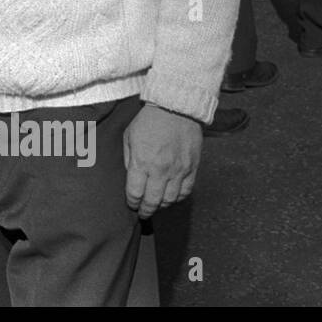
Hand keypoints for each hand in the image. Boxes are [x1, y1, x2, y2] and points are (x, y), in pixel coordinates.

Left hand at [123, 103, 202, 218]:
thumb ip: (128, 160)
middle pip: (153, 201)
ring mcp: (179, 170)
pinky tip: (171, 197)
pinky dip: (178, 198)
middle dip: (146, 210)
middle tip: (143, 213)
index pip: (135, 193)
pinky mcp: (193, 168)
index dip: (132, 203)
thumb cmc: (148, 121)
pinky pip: (186, 191)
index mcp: (141, 162)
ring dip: (161, 205)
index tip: (131, 205)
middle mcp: (161, 170)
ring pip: (170, 199)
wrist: (175, 108)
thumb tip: (130, 178)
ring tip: (156, 205)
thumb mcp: (128, 137)